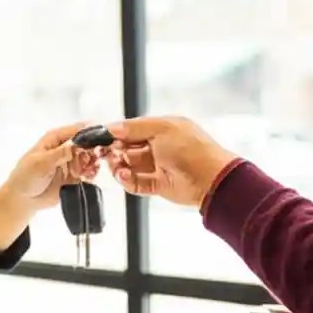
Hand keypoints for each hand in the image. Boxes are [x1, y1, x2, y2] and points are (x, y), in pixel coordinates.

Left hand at [0, 122, 99, 212]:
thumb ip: (58, 154)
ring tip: (92, 169)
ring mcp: (72, 162)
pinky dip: (92, 174)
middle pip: (86, 143)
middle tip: (99, 156)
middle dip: (95, 148)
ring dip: (94, 162)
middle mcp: (66, 148)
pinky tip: (90, 177)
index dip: (89, 132)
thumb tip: (75, 145)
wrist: (23, 199)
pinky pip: (89, 173)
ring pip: (90, 158)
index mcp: (55, 139)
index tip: (102, 136)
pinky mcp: (76, 177)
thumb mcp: (40, 163)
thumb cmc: (26, 176)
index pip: (76, 130)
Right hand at [103, 116, 238, 207]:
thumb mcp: (161, 129)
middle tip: (105, 152)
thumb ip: (135, 128)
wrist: (210, 180)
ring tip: (115, 165)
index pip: (133, 129)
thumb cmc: (191, 150)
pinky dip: (127, 180)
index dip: (117, 133)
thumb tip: (112, 127)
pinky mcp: (158, 185)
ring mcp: (159, 166)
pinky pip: (136, 182)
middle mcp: (160, 147)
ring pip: (130, 165)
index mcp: (164, 129)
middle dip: (115, 150)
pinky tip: (122, 175)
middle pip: (129, 148)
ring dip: (119, 165)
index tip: (101, 137)